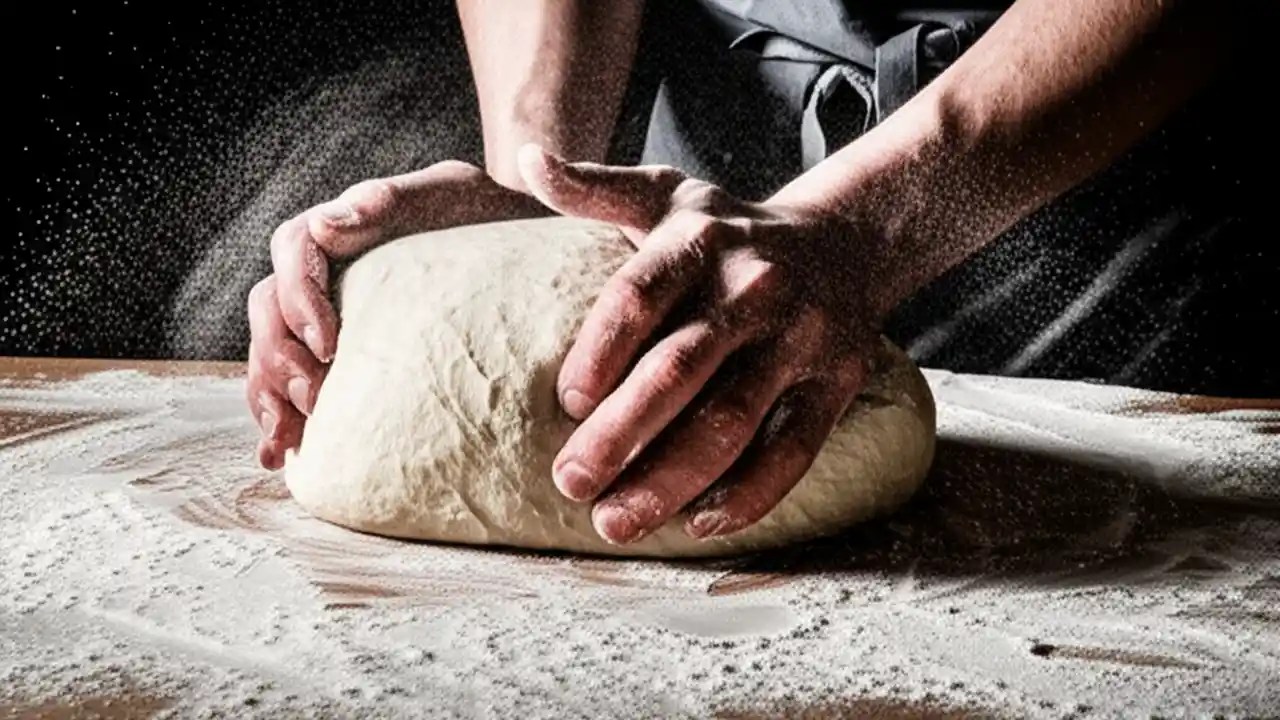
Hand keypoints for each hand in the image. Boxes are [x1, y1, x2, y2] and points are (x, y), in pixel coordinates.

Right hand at [247, 160, 549, 468]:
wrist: (522, 248)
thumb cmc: (489, 216)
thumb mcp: (451, 192)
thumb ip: (392, 200)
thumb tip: (328, 221)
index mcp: (343, 225)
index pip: (293, 250)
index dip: (300, 299)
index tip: (328, 346)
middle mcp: (323, 270)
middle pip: (270, 309)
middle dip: (281, 358)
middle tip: (313, 399)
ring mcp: (326, 315)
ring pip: (271, 352)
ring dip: (270, 396)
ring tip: (286, 439)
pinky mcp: (339, 356)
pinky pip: (292, 383)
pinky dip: (281, 419)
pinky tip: (283, 454)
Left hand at [517, 145, 891, 544]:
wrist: (845, 244)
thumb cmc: (729, 231)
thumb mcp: (667, 194)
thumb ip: (596, 187)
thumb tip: (527, 162)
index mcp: (700, 239)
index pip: (641, 294)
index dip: (600, 350)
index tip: (564, 404)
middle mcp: (753, 288)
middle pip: (682, 369)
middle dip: (623, 434)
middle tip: (570, 483)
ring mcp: (801, 338)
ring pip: (735, 421)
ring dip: (672, 479)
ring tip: (617, 522)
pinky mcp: (836, 383)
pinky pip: (794, 450)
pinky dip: (749, 495)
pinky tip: (698, 524)